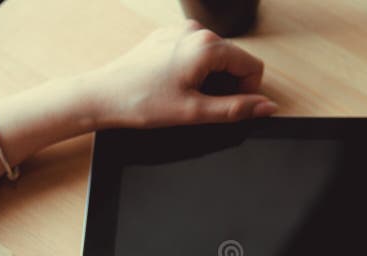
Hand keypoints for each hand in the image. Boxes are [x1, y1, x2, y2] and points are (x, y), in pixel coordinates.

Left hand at [89, 21, 276, 127]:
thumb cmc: (140, 102)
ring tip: (184, 97)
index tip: (232, 109)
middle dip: (228, 86)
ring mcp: (178, 32)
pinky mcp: (165, 38)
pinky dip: (193, 71)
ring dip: (210, 79)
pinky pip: (194, 53)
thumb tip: (265, 107)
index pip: (252, 66)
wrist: (101, 96)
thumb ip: (235, 109)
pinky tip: (172, 86)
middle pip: (234, 60)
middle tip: (203, 107)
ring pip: (214, 57)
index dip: (249, 92)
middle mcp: (195, 31)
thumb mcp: (194, 113)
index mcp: (207, 46)